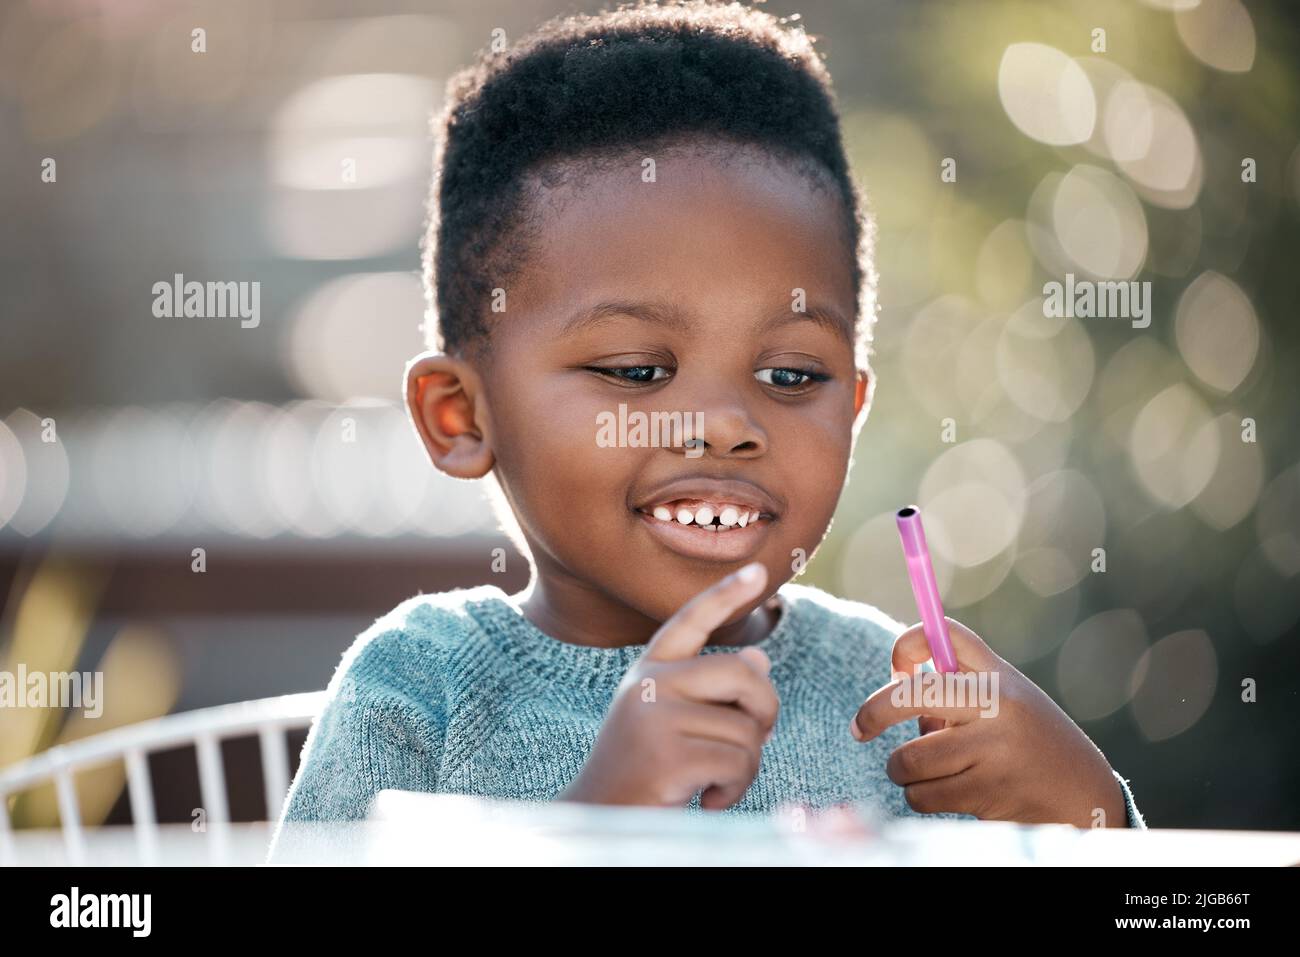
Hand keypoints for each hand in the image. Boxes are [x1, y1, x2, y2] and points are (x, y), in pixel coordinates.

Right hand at [559, 562, 778, 809]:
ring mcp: (655, 716)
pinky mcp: (667, 755)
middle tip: (754, 741)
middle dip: (765, 712)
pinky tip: (708, 800)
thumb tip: (759, 658)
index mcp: (648, 668)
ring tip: (714, 782)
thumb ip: (710, 691)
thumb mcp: (671, 721)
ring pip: (746, 729)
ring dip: (746, 766)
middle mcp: (648, 683)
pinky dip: (735, 789)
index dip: (726, 593)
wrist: (599, 820)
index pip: (691, 621)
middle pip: (742, 675)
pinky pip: (738, 763)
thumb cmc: (642, 772)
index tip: (759, 569)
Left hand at [849, 617, 1128, 827]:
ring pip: (909, 758)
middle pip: (912, 695)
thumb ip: (956, 695)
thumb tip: (892, 693)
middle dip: (873, 713)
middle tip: (859, 729)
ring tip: (922, 772)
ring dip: (902, 770)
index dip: (908, 645)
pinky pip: (923, 794)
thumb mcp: (1003, 705)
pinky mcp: (988, 790)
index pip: (946, 634)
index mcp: (999, 675)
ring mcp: (993, 748)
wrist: (1085, 795)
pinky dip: (920, 797)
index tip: (895, 671)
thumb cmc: (1028, 744)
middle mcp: (997, 705)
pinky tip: (944, 794)